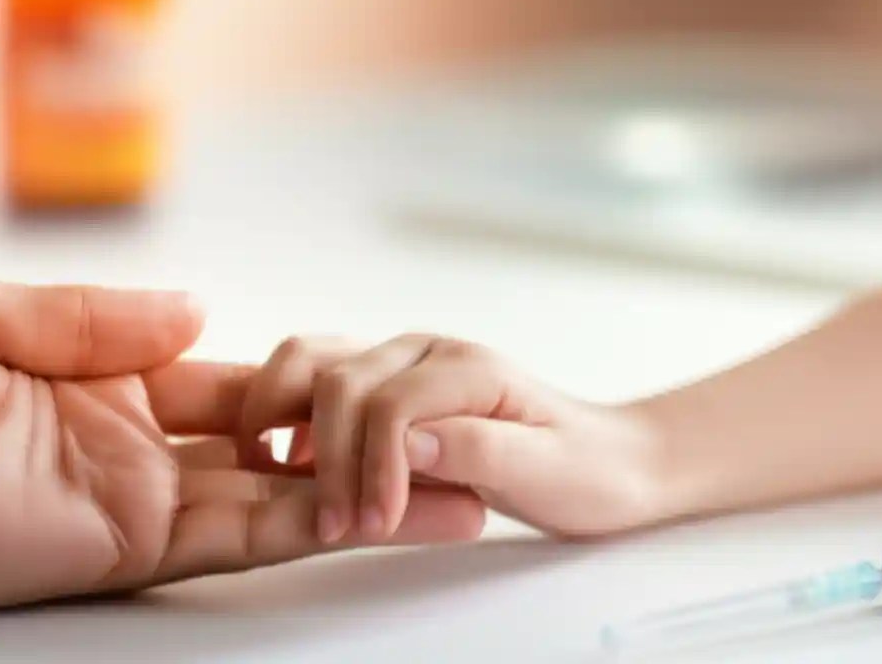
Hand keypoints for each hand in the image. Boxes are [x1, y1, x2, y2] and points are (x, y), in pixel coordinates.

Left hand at [0, 280, 483, 611]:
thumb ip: (95, 319)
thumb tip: (199, 314)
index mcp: (103, 385)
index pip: (237, 387)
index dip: (312, 387)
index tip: (383, 382)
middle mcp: (136, 449)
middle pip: (282, 448)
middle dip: (368, 448)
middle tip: (452, 440)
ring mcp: (140, 503)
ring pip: (287, 501)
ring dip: (375, 497)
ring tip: (469, 489)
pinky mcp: (134, 549)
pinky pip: (249, 537)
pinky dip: (326, 527)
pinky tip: (394, 514)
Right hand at [236, 335, 671, 540]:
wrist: (607, 462)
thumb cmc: (586, 469)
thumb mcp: (550, 470)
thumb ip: (483, 451)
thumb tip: (411, 442)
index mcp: (471, 367)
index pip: (392, 403)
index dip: (372, 464)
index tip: (374, 523)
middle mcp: (429, 353)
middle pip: (342, 380)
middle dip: (327, 457)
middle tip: (334, 527)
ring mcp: (403, 365)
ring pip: (315, 364)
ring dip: (284, 417)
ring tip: (273, 476)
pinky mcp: (386, 389)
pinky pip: (317, 385)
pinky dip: (288, 415)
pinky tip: (287, 465)